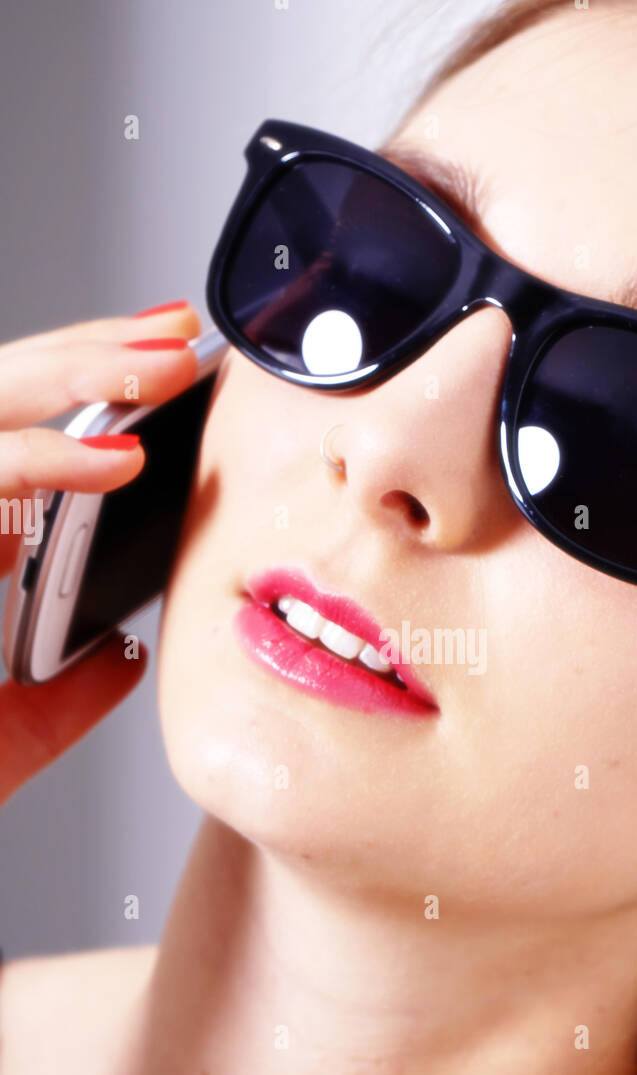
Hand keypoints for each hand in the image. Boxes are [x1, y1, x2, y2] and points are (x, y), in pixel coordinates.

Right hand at [0, 301, 200, 804]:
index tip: (158, 367)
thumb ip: (66, 694)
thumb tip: (125, 658)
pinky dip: (39, 468)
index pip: (6, 432)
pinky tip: (118, 466)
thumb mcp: (5, 732)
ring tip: (165, 368)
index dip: (77, 386)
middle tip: (178, 338)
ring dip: (75, 379)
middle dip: (90, 355)